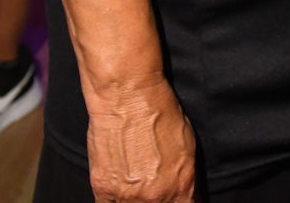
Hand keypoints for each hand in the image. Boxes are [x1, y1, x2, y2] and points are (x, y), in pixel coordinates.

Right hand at [85, 79, 196, 202]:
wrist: (127, 96)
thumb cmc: (159, 112)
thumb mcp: (187, 145)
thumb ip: (186, 177)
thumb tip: (187, 194)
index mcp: (180, 186)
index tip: (177, 199)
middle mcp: (154, 196)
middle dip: (159, 200)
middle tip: (154, 186)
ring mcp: (126, 195)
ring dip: (136, 200)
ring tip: (137, 182)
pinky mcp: (102, 189)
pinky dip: (115, 200)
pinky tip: (120, 189)